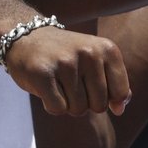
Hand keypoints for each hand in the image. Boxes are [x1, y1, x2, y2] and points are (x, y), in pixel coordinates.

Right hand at [2, 25, 129, 116]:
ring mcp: (66, 63)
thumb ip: (114, 84)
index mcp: (108, 49)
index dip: (108, 100)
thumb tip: (120, 109)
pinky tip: (47, 89)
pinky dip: (52, 106)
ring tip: (60, 85)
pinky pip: (58, 108)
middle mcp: (89, 53)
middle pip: (99, 105)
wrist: (27, 38)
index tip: (94, 88)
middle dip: (86, 104)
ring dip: (68, 105)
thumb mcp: (97, 61)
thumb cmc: (68, 56)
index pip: (120, 94)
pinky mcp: (43, 74)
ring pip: (78, 109)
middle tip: (73, 86)